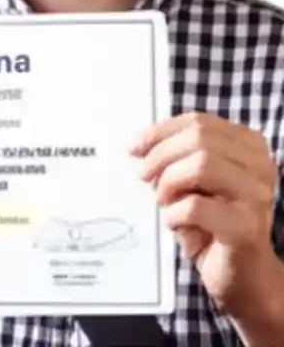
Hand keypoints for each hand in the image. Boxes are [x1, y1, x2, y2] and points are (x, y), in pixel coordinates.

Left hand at [133, 112, 281, 316]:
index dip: (160, 131)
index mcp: (250, 149)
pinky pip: (195, 207)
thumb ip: (177, 157)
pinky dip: (173, 215)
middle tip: (144, 176)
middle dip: (161, 155)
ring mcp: (257, 196)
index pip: (199, 122)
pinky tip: (175, 224)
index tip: (134, 147)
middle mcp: (260, 167)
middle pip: (199, 138)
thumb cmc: (211, 224)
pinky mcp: (245, 227)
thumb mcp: (194, 182)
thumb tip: (138, 144)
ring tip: (164, 202)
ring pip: (201, 165)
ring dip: (169, 183)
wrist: (241, 274)